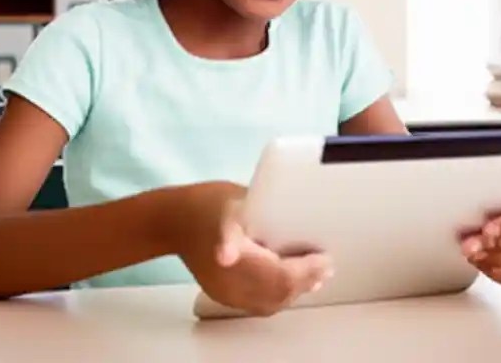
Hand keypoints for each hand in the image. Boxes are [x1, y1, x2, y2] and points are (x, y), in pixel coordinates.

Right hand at [172, 182, 332, 316]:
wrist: (173, 220)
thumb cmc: (209, 202)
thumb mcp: (243, 197)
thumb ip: (272, 210)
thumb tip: (309, 217)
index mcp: (234, 242)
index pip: (276, 270)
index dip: (304, 270)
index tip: (324, 259)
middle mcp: (227, 271)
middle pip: (275, 290)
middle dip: (305, 281)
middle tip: (326, 266)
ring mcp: (222, 287)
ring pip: (267, 302)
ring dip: (294, 291)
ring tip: (316, 277)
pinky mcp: (220, 294)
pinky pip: (255, 304)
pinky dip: (278, 296)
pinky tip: (294, 287)